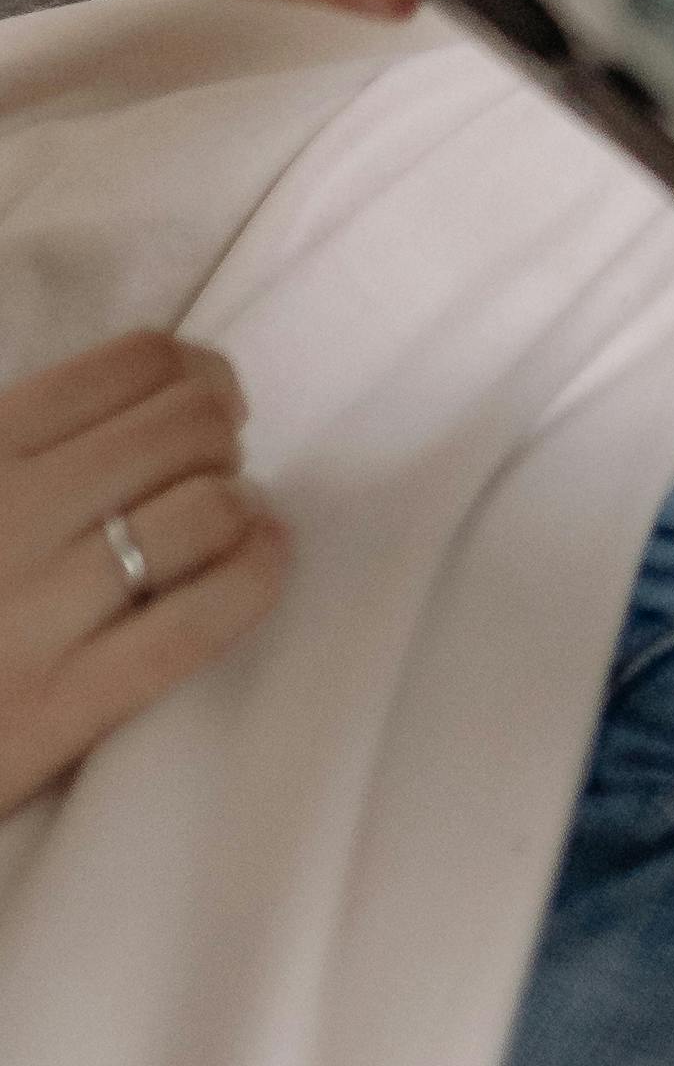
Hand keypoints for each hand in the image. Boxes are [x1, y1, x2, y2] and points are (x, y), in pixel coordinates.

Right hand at [0, 331, 289, 817]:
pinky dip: (252, 578)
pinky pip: (196, 623)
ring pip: (208, 508)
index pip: (140, 360)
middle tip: (208, 481)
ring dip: (240, 510)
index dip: (202, 377)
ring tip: (223, 531)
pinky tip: (256, 565)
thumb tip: (170, 385)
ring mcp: (34, 610)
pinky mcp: (58, 706)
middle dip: (223, 444)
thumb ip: (32, 439)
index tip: (209, 409)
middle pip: (190, 426)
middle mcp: (8, 512)